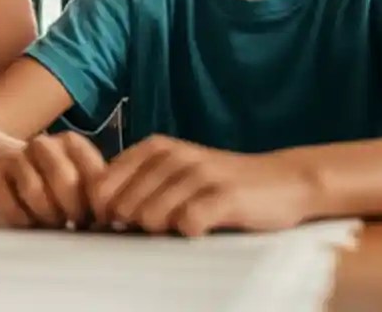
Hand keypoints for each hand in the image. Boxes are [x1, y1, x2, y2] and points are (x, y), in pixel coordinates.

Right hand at [0, 132, 106, 228]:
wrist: (3, 160)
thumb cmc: (51, 180)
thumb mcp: (80, 179)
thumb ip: (99, 191)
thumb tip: (120, 216)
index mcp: (70, 143)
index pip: (93, 172)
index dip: (100, 202)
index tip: (101, 220)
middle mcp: (43, 143)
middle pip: (64, 180)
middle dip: (72, 209)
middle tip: (74, 222)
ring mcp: (14, 155)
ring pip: (34, 190)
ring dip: (45, 215)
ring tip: (51, 222)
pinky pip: (5, 200)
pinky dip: (19, 217)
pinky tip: (27, 221)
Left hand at [91, 135, 319, 236]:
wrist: (283, 180)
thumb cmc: (221, 183)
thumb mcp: (174, 171)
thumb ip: (137, 182)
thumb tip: (98, 210)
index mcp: (155, 147)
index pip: (103, 186)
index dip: (107, 211)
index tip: (125, 222)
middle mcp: (173, 155)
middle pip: (125, 207)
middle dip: (137, 224)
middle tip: (166, 223)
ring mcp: (198, 173)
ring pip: (151, 218)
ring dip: (166, 230)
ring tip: (188, 221)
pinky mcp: (224, 195)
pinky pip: (187, 225)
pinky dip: (192, 232)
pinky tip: (206, 226)